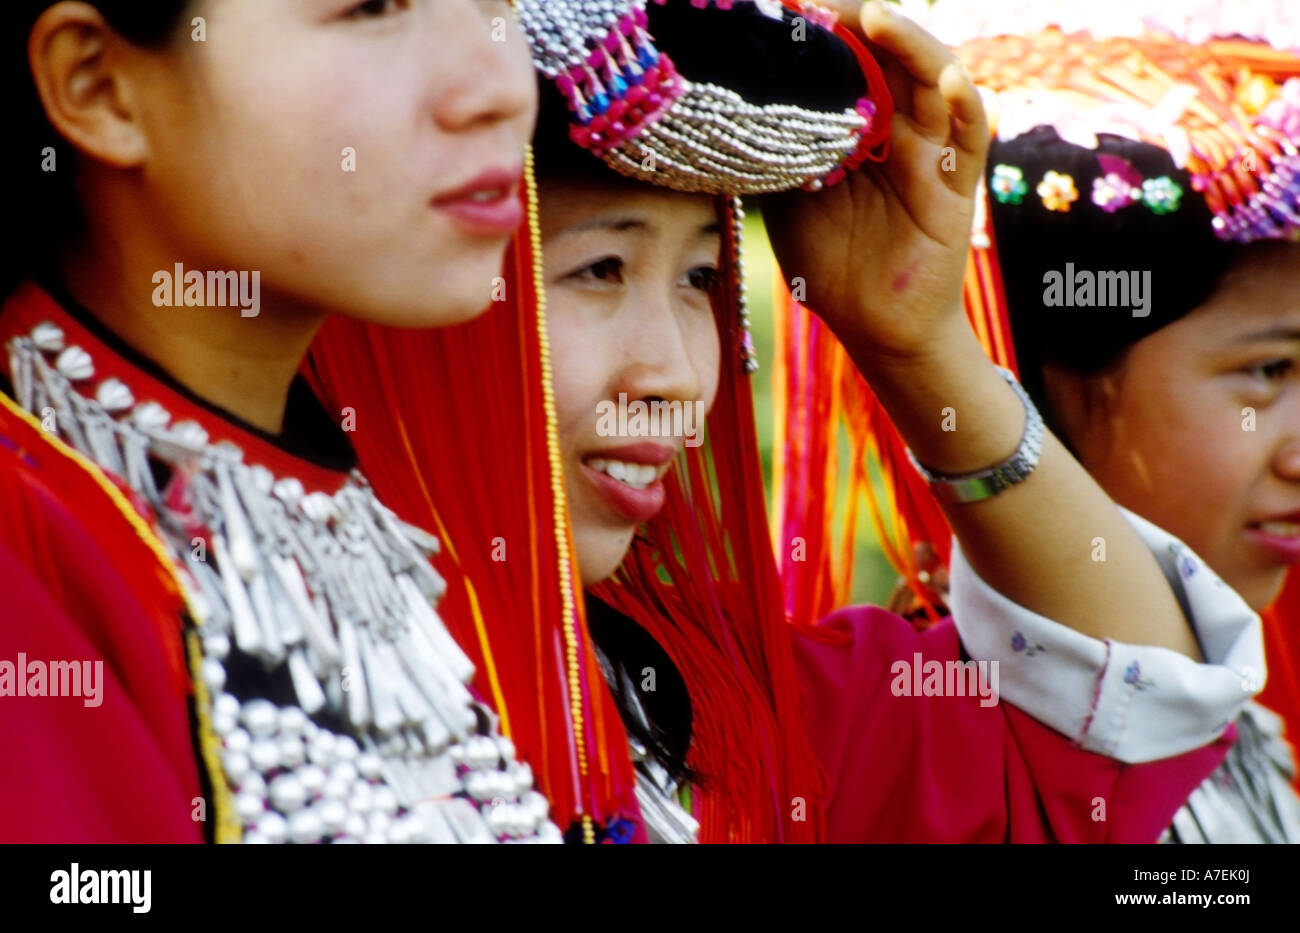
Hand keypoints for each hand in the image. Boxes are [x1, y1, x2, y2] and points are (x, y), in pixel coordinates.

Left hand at [764, 1, 987, 364]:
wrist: (870, 326)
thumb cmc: (831, 261)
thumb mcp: (786, 199)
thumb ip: (776, 153)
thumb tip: (729, 107)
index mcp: (858, 125)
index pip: (847, 61)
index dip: (822, 33)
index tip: (784, 11)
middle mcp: (899, 127)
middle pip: (889, 55)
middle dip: (857, 23)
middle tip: (819, 5)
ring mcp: (931, 150)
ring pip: (933, 76)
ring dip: (908, 41)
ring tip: (874, 15)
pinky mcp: (957, 183)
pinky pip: (968, 132)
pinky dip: (961, 100)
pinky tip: (942, 78)